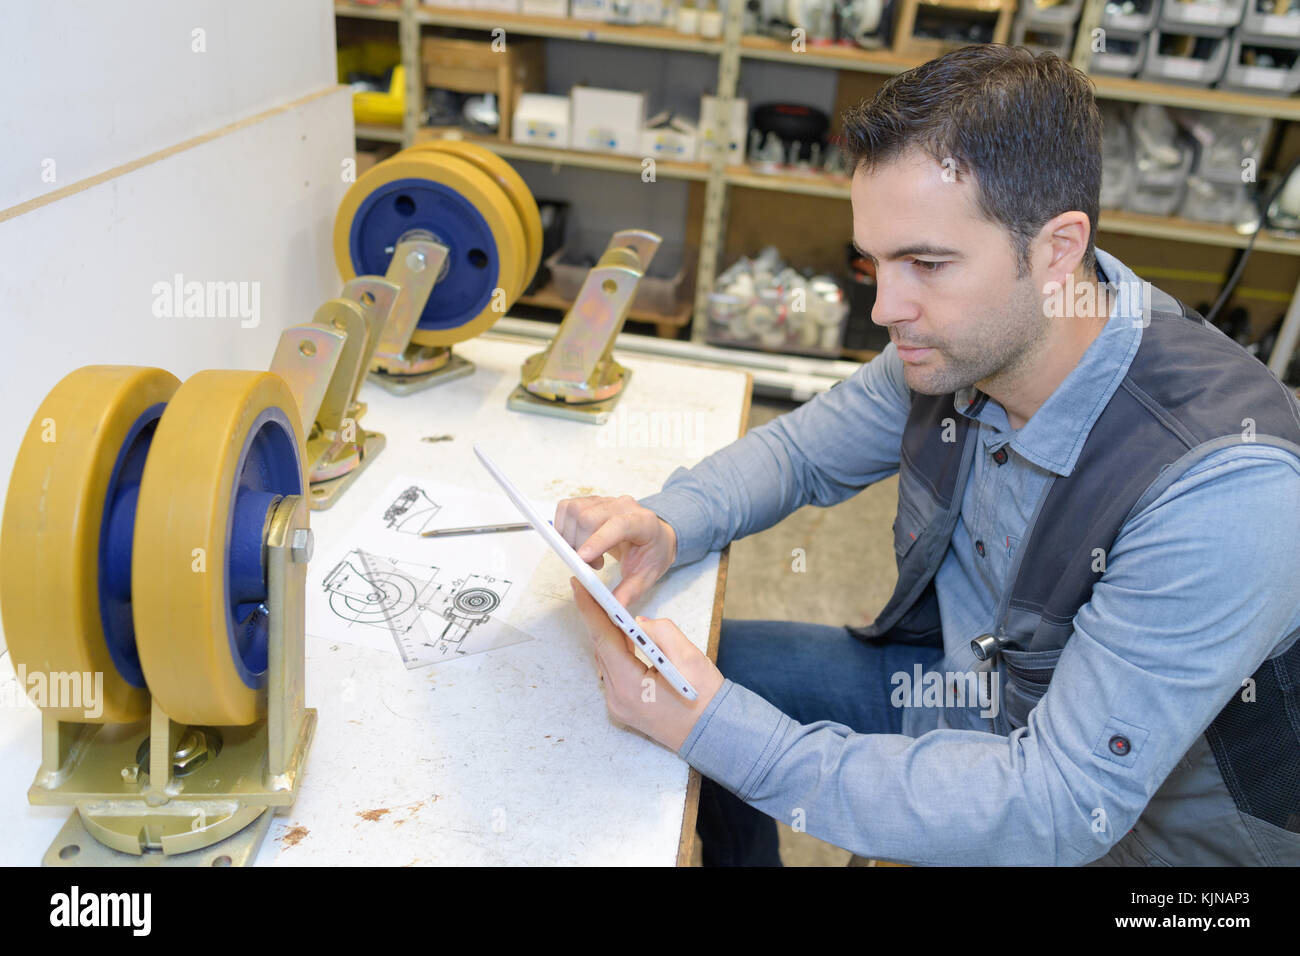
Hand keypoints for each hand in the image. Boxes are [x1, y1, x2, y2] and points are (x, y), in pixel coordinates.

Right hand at [554, 495, 677, 607]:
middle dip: (580, 545)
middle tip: (593, 565)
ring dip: (571, 537)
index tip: (582, 558)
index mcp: (642, 522)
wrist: (654, 536)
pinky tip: (576, 541)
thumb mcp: (647, 576)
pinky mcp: (591, 502)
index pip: (618, 525)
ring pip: (574, 510)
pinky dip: (564, 526)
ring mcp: (606, 501)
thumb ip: (630, 591)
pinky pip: (567, 508)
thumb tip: (615, 606)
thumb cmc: (652, 552)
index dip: (598, 540)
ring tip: (587, 555)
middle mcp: (623, 506)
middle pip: (588, 517)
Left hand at [569, 576, 722, 752]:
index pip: (603, 640)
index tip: (579, 586)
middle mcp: (617, 698)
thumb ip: (662, 632)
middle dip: (597, 618)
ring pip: (606, 659)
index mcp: (630, 686)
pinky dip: (616, 650)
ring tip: (604, 606)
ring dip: (607, 633)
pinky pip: (613, 671)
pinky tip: (619, 634)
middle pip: (601, 649)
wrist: (713, 733)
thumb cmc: (705, 698)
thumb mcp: (689, 657)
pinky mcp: (624, 706)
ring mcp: (618, 705)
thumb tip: (638, 621)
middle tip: (591, 589)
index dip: (590, 610)